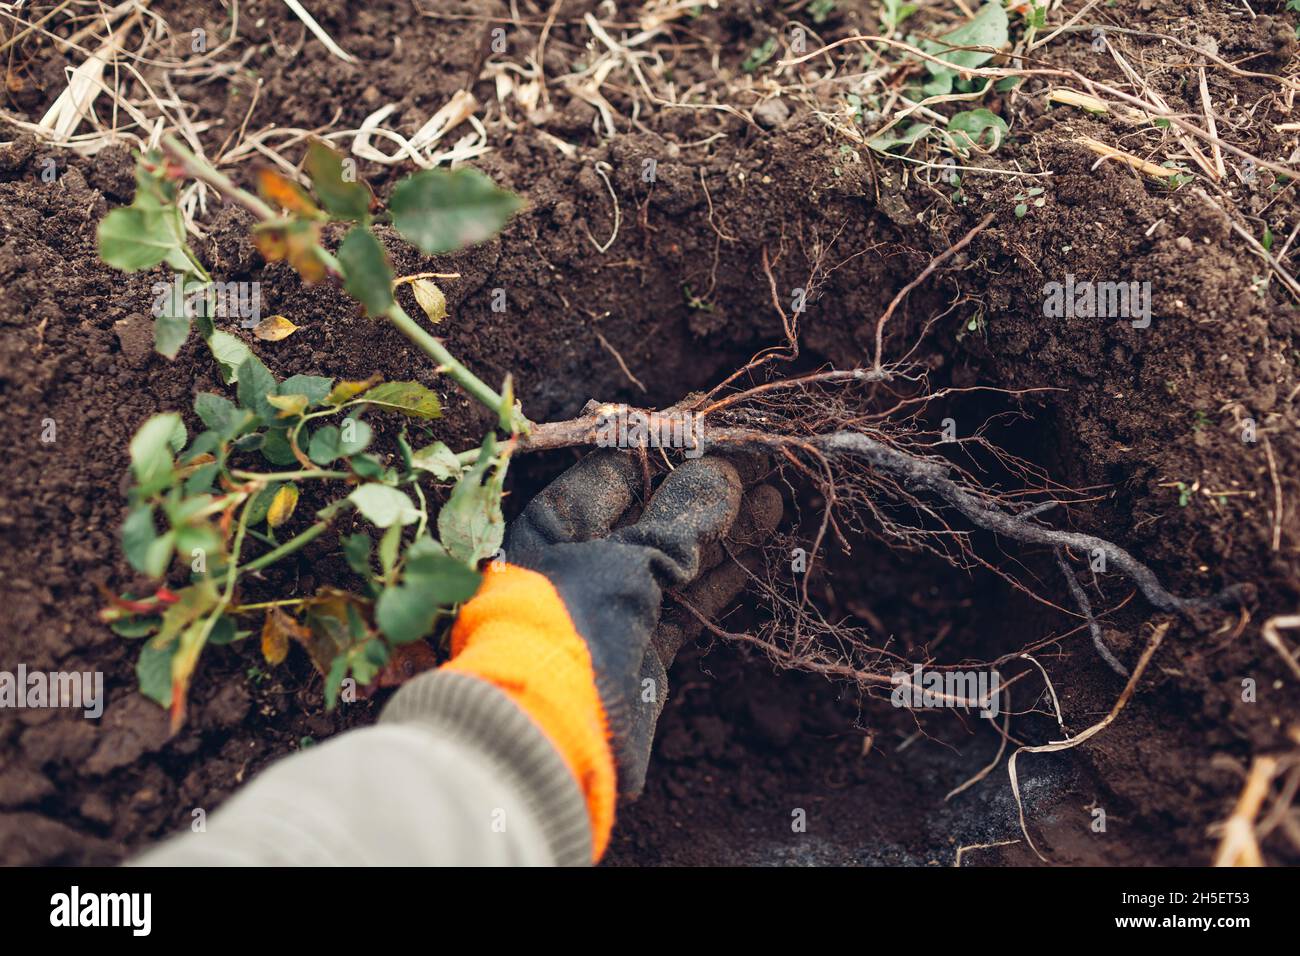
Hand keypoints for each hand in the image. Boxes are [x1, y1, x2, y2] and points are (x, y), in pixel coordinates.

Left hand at [505, 449, 780, 796]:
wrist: (552, 733)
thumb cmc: (572, 626)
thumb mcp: (627, 560)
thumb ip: (679, 519)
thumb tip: (721, 473)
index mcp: (550, 529)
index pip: (611, 474)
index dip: (665, 451)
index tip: (715, 435)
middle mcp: (576, 564)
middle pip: (650, 515)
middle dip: (704, 490)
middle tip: (758, 463)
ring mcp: (610, 608)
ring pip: (675, 558)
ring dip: (723, 531)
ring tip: (773, 499)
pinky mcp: (640, 650)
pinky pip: (686, 603)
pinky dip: (721, 577)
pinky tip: (757, 550)